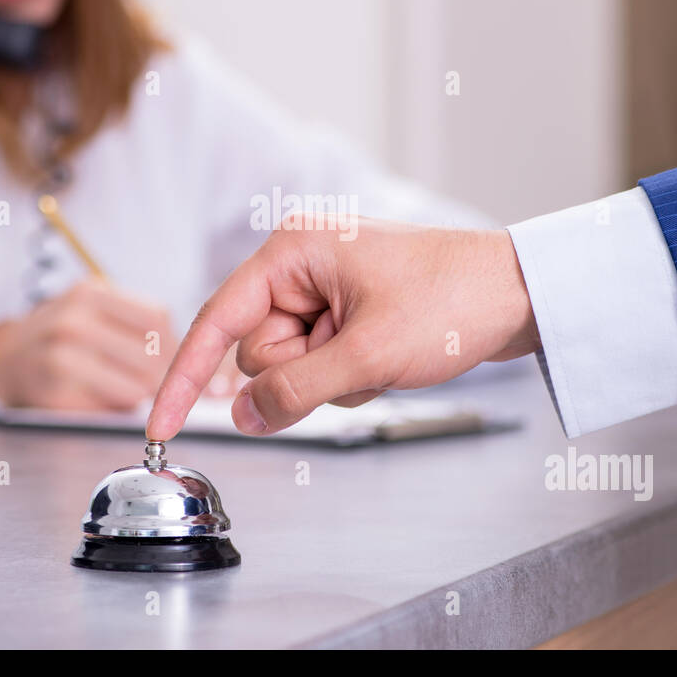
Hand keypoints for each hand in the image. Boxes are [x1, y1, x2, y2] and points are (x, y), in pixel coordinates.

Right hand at [0, 278, 180, 410]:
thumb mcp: (97, 311)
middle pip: (151, 356)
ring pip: (136, 387)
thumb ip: (143, 328)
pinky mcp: (55, 392)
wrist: (6, 357)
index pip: (157, 319)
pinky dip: (117, 409)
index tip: (175, 360)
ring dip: (142, 396)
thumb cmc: (65, 335)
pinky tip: (104, 397)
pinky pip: (110, 409)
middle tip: (158, 384)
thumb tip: (212, 374)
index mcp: (91, 292)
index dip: (175, 345)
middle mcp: (74, 319)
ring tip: (131, 390)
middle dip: (164, 377)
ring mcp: (60, 355)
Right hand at [145, 216, 539, 439]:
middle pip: (257, 352)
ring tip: (382, 354)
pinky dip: (350, 376)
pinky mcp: (343, 314)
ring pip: (290, 366)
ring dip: (332, 378)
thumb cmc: (451, 300)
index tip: (158, 425)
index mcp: (292, 251)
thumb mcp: (368, 354)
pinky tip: (390, 357)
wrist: (517, 294)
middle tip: (357, 357)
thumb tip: (244, 416)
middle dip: (302, 372)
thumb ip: (295, 389)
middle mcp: (299, 266)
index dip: (184, 378)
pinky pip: (320, 365)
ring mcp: (323, 291)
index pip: (217, 321)